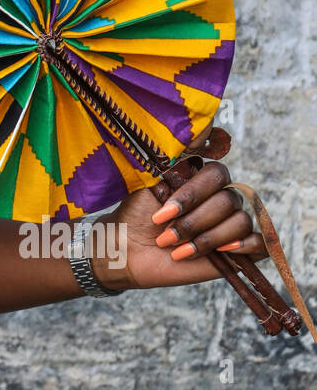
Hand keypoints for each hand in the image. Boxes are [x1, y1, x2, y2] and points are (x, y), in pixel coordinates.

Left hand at [103, 127, 268, 289]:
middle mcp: (220, 198)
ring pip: (240, 222)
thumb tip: (198, 137)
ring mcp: (230, 224)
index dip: (192, 195)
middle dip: (193, 222)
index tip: (163, 213)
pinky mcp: (238, 251)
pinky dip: (244, 246)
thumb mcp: (148, 186)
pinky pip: (260, 243)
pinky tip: (220, 252)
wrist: (129, 252)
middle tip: (165, 237)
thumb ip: (172, 164)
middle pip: (227, 201)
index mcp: (201, 179)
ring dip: (206, 239)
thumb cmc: (137, 216)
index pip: (216, 174)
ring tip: (178, 249)